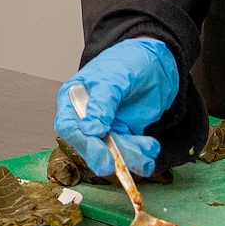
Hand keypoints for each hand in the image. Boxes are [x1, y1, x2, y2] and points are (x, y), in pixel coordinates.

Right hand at [55, 38, 178, 177]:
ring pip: (112, 151)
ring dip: (129, 156)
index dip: (82, 141)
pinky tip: (150, 151)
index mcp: (74, 99)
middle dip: (103, 156)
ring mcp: (106, 127)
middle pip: (88, 145)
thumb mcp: (113, 78)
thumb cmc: (127, 61)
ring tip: (147, 149)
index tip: (99, 150)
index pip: (69, 126)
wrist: (156, 61)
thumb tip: (91, 128)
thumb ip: (102, 102)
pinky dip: (140, 156)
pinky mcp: (125, 134)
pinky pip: (129, 151)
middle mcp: (86, 116)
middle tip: (115, 165)